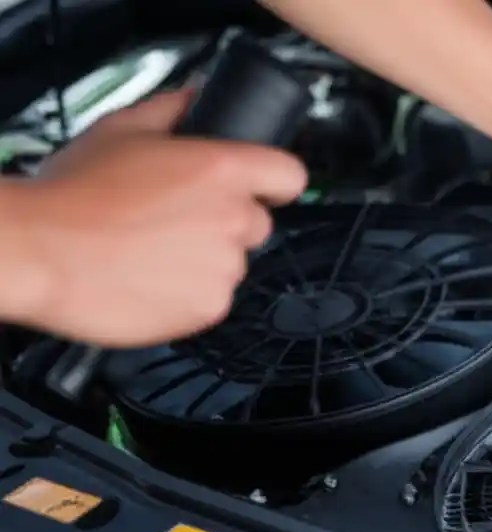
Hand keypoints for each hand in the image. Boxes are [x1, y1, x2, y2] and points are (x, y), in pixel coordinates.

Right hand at [2, 90, 306, 346]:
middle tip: (176, 218)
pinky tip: (148, 277)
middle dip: (227, 221)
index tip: (260, 187)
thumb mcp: (121, 129)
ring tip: (152, 250)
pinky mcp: (209, 308)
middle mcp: (233, 219)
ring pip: (232, 262)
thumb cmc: (71, 194)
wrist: (37, 252)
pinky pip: (212, 297)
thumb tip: (198, 97)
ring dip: (205, 258)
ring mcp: (225, 267)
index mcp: (222, 169)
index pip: (290, 175)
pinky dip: (189, 293)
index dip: (273, 181)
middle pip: (258, 222)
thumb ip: (172, 110)